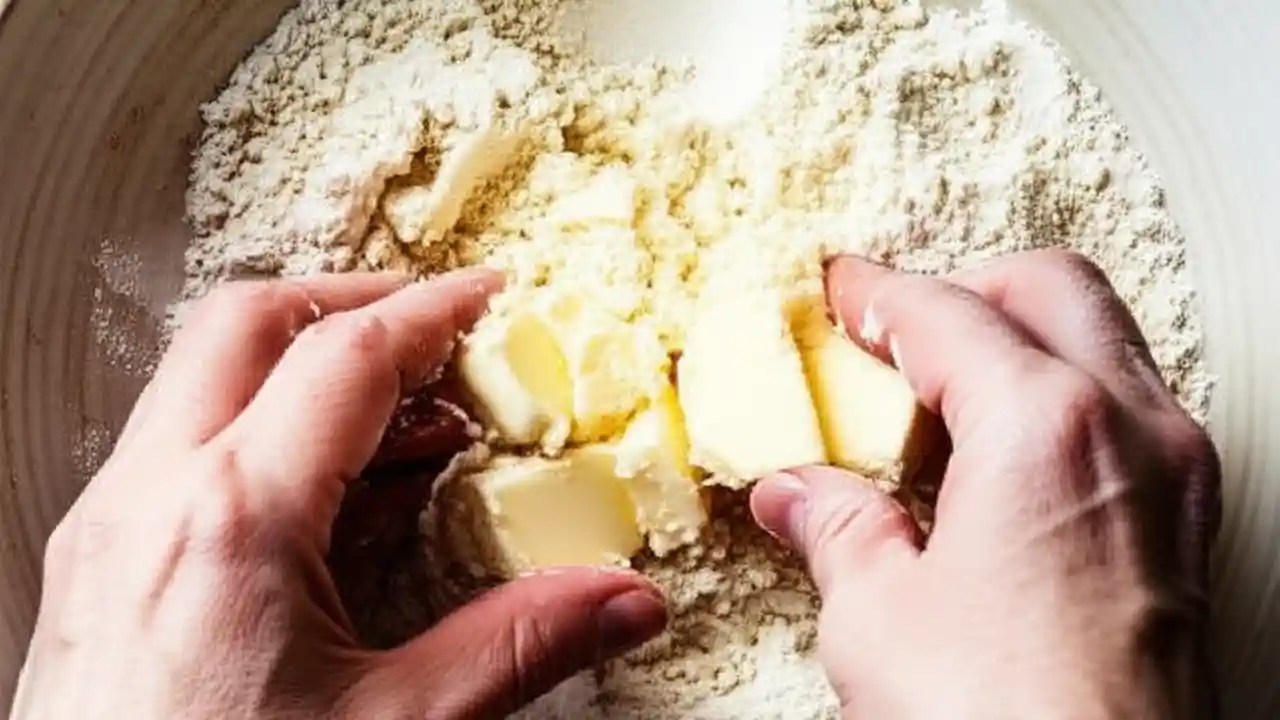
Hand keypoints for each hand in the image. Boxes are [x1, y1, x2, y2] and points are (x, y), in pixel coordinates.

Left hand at [13, 269, 666, 719]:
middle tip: (434, 328)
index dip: (433, 311)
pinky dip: (263, 433)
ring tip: (403, 418)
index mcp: (232, 520)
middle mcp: (151, 502)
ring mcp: (110, 530)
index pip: (346, 356)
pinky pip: (181, 449)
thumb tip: (615, 599)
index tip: (486, 297)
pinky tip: (331, 495)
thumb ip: (516, 647)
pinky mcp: (99, 568)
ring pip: (203, 379)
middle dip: (354, 306)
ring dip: (305, 368)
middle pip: (248, 326)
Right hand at [751, 252, 1219, 718]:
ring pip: (1103, 341)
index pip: (945, 313)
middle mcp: (1130, 431)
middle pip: (1050, 289)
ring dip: (1023, 340)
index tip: (842, 292)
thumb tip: (799, 493)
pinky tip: (1002, 461)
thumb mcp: (877, 617)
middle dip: (964, 290)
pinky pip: (1129, 412)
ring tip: (943, 393)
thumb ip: (836, 528)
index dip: (877, 294)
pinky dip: (1065, 399)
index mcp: (1042, 426)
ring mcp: (1175, 478)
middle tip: (894, 330)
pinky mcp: (1189, 531)